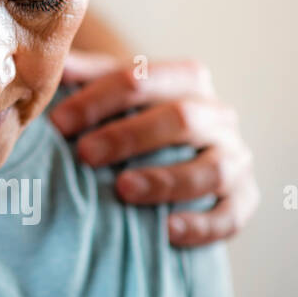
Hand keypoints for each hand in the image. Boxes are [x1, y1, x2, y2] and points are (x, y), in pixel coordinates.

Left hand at [51, 51, 258, 246]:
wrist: (175, 149)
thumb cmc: (132, 114)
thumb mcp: (109, 88)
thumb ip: (82, 75)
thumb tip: (53, 66)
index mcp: (186, 78)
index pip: (141, 79)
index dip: (97, 100)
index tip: (59, 123)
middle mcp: (218, 114)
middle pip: (181, 118)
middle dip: (129, 136)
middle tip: (84, 154)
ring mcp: (236, 156)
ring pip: (213, 168)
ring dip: (166, 179)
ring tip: (122, 189)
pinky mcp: (244, 197)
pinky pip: (232, 214)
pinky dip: (203, 224)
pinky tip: (167, 230)